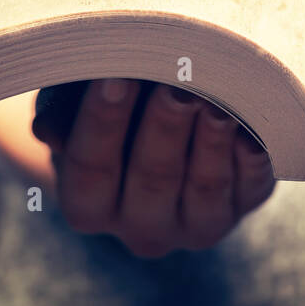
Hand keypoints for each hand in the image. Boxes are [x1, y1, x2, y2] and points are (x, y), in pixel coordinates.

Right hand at [30, 79, 275, 257]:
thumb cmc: (108, 106)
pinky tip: (253, 127)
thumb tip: (51, 130)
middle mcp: (141, 228)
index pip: (91, 168)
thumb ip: (61, 111)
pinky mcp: (243, 207)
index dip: (101, 123)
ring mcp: (196, 225)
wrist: (156, 128)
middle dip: (164, 128)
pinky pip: (251, 188)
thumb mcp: (73, 106)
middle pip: (152, 179)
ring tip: (216, 101)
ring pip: (204, 188)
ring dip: (211, 142)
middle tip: (175, 84)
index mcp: (88, 207)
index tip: (114, 77)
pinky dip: (253, 158)